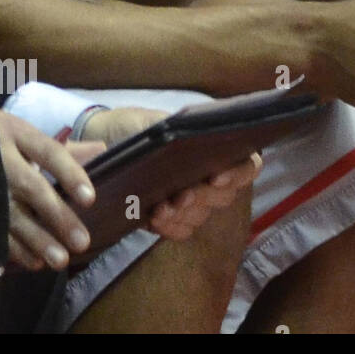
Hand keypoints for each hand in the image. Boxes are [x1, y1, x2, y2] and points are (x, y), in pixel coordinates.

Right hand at [0, 109, 101, 272]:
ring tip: (59, 260)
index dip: (70, 174)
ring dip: (35, 240)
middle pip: (31, 188)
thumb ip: (62, 146)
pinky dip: (9, 247)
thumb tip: (102, 149)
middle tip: (82, 242)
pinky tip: (31, 261)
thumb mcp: (21, 131)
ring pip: (9, 215)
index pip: (50, 153)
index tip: (90, 199)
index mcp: (17, 134)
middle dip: (56, 216)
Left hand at [80, 108, 261, 243]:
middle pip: (226, 196)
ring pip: (204, 216)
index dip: (238, 174)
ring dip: (184, 215)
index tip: (215, 176)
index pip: (249, 165)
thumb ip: (176, 132)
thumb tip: (188, 143)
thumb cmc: (135, 125)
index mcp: (216, 148)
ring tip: (160, 210)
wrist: (105, 142)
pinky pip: (183, 231)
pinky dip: (170, 228)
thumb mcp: (155, 121)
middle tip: (181, 196)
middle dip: (203, 198)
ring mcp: (193, 199)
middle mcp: (211, 175)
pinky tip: (153, 219)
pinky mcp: (171, 216)